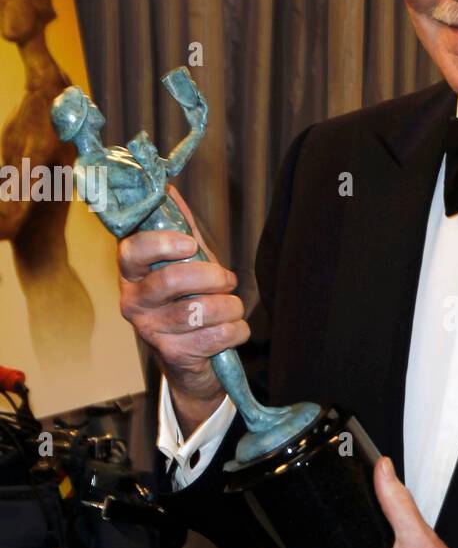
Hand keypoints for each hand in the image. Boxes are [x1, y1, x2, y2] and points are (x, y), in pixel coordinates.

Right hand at [118, 184, 245, 405]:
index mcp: (131, 272)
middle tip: (228, 280)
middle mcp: (133, 302)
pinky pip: (215, 336)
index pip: (132, 251)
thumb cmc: (187, 299)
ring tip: (233, 306)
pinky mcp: (173, 354)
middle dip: (212, 277)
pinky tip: (234, 328)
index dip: (162, 243)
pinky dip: (236, 330)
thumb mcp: (184, 261)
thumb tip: (169, 188)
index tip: (190, 243)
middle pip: (171, 280)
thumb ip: (180, 227)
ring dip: (230, 306)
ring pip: (199, 310)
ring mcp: (150, 331)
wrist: (190, 359)